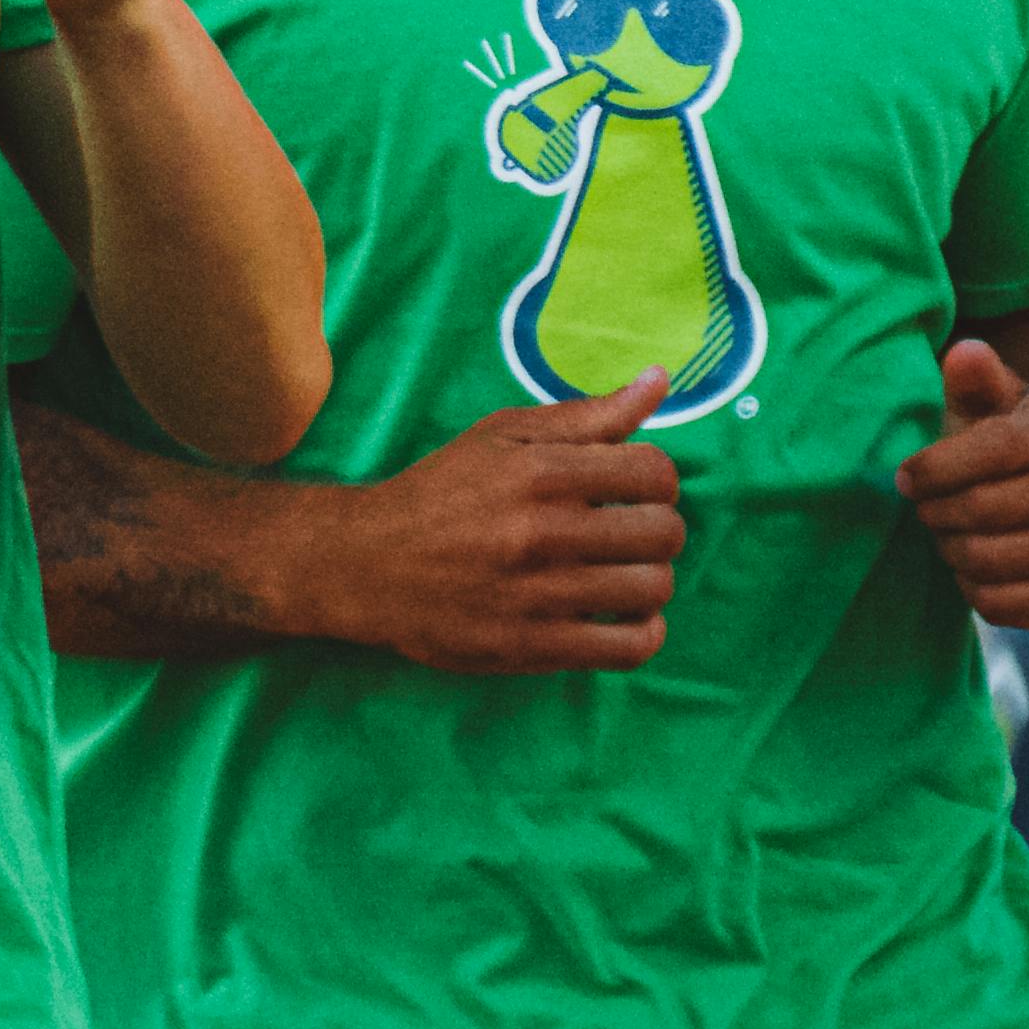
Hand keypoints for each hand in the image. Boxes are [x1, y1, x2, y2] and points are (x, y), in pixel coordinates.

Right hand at [304, 372, 684, 673]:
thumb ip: (587, 414)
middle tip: (632, 532)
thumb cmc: (441, 493)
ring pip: (651, 589)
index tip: (634, 489)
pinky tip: (625, 617)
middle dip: (659, 529)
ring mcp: (538, 595)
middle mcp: (541, 532)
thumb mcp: (503, 436)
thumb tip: (659, 380)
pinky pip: (627, 648)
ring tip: (624, 574)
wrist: (367, 565)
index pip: (654, 473)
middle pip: (662, 533)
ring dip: (651, 580)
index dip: (658, 480)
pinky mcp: (532, 647)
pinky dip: (644, 633)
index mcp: (538, 472)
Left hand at [894, 337, 1028, 629]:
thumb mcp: (991, 399)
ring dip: (948, 547)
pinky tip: (970, 563)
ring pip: (987, 560)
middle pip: (985, 509)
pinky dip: (969, 587)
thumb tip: (965, 354)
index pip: (996, 450)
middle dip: (935, 509)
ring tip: (945, 529)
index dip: (936, 467)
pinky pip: (1000, 604)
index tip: (903, 476)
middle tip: (922, 506)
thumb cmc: (1005, 438)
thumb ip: (974, 376)